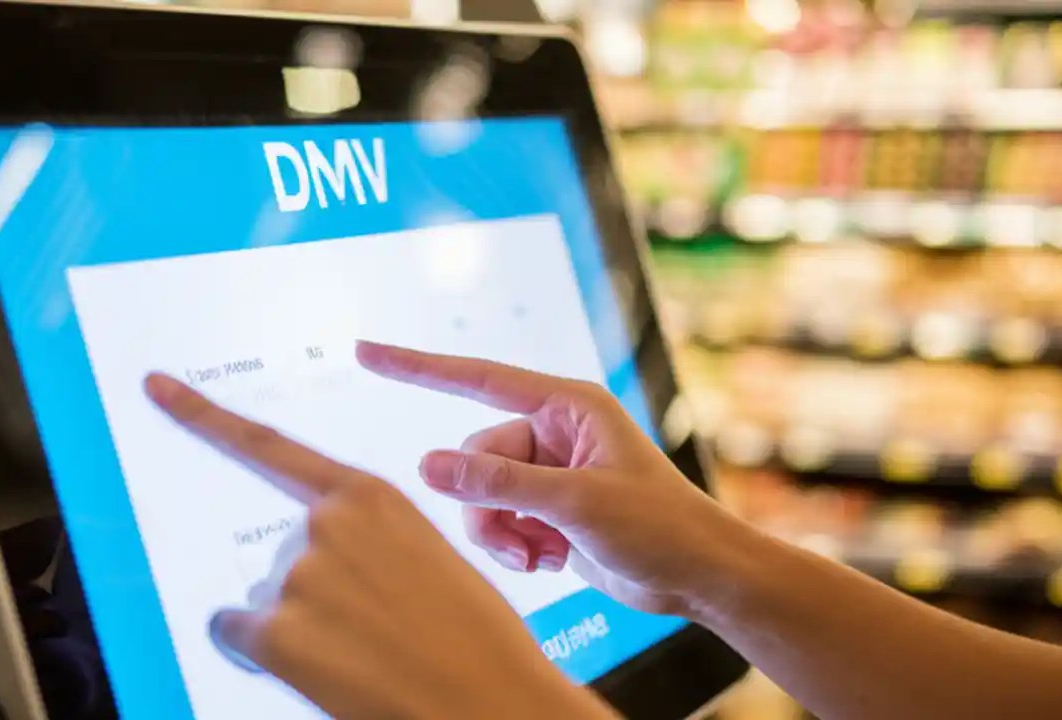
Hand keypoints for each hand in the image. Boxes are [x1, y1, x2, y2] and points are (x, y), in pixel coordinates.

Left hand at [144, 374, 614, 719]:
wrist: (494, 700)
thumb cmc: (474, 637)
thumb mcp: (428, 561)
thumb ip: (368, 542)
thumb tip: (318, 565)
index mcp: (370, 496)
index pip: (267, 447)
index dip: (202, 416)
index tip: (156, 387)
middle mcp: (324, 525)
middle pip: (283, 556)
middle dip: (312, 592)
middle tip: (372, 627)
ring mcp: (297, 576)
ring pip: (268, 602)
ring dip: (301, 629)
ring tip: (367, 652)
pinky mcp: (276, 632)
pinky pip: (239, 638)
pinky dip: (265, 656)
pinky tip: (325, 670)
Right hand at [356, 342, 748, 619]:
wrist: (696, 575)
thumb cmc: (658, 525)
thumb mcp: (575, 503)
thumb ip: (498, 484)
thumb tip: (427, 464)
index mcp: (567, 406)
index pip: (477, 378)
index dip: (417, 367)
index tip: (365, 352)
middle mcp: (554, 432)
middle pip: (475, 458)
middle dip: (489, 507)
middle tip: (525, 544)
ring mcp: (549, 472)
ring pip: (482, 496)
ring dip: (503, 534)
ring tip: (542, 558)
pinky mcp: (549, 509)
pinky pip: (500, 521)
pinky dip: (517, 547)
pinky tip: (555, 561)